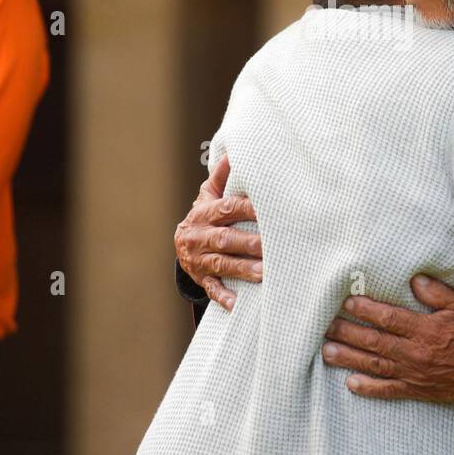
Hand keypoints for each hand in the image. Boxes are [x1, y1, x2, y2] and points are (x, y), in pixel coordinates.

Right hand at [174, 154, 260, 310]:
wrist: (182, 244)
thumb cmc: (206, 215)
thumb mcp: (209, 195)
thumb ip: (223, 177)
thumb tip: (235, 151)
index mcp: (204, 213)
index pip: (227, 208)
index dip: (247, 208)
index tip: (268, 208)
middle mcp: (200, 235)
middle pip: (225, 239)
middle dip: (248, 243)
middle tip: (272, 246)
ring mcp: (199, 259)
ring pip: (221, 264)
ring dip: (242, 269)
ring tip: (263, 273)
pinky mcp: (201, 278)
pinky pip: (212, 288)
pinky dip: (224, 296)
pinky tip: (238, 304)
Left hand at [322, 275, 453, 402]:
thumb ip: (436, 292)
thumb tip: (413, 280)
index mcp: (424, 329)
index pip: (388, 318)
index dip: (366, 310)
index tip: (347, 303)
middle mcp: (414, 352)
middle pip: (374, 341)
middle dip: (348, 333)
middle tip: (327, 327)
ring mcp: (414, 373)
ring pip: (375, 365)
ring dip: (349, 358)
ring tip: (327, 352)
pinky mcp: (417, 389)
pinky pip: (389, 390)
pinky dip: (369, 388)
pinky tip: (350, 384)